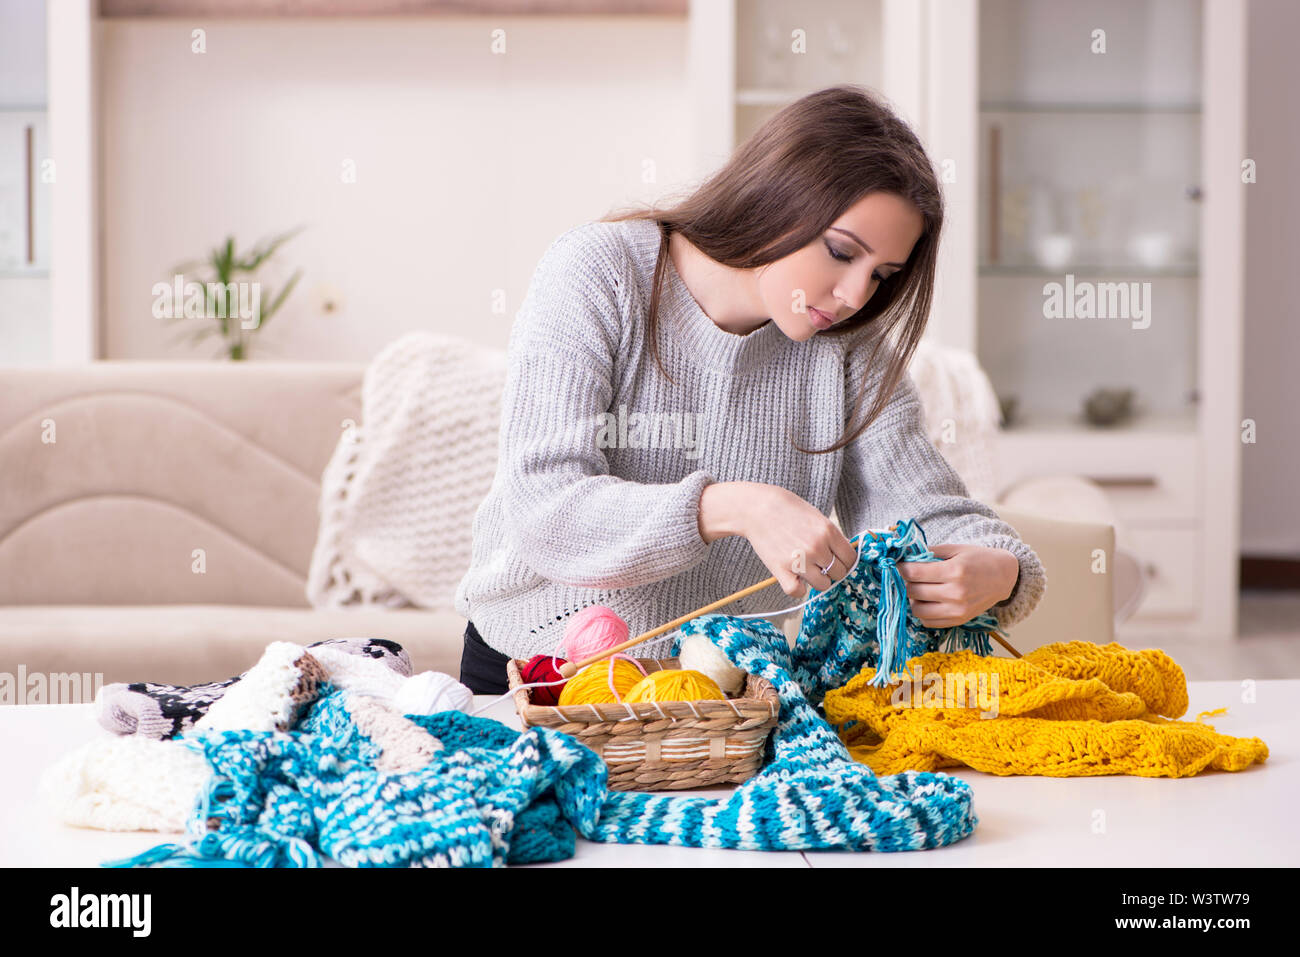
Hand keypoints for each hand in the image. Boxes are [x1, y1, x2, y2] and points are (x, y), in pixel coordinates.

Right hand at [704, 482, 857, 596]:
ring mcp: (800, 560)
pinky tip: (795, 578)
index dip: (846, 561)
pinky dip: (798, 589)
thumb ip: (831, 536)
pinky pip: (798, 591)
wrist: (756, 508)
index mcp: (828, 531)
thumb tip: (843, 556)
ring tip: (808, 569)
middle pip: (839, 573)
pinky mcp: (781, 570)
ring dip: (818, 580)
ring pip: (823, 585)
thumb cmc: (786, 509)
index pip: (850, 558)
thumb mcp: (816, 516)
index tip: (839, 561)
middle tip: (819, 563)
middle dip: (832, 570)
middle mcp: (817, 547)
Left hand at [895, 543, 1018, 628]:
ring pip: (917, 610)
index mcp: (954, 571)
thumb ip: (930, 553)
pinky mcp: (959, 620)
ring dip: (913, 599)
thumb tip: (905, 557)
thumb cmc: (978, 559)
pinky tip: (928, 600)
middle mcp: (956, 593)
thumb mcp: (955, 549)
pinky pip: (928, 622)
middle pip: (913, 591)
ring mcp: (957, 610)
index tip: (899, 565)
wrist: (1004, 577)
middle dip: (907, 582)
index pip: (914, 573)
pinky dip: (923, 612)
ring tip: (919, 589)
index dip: (902, 568)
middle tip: (911, 575)